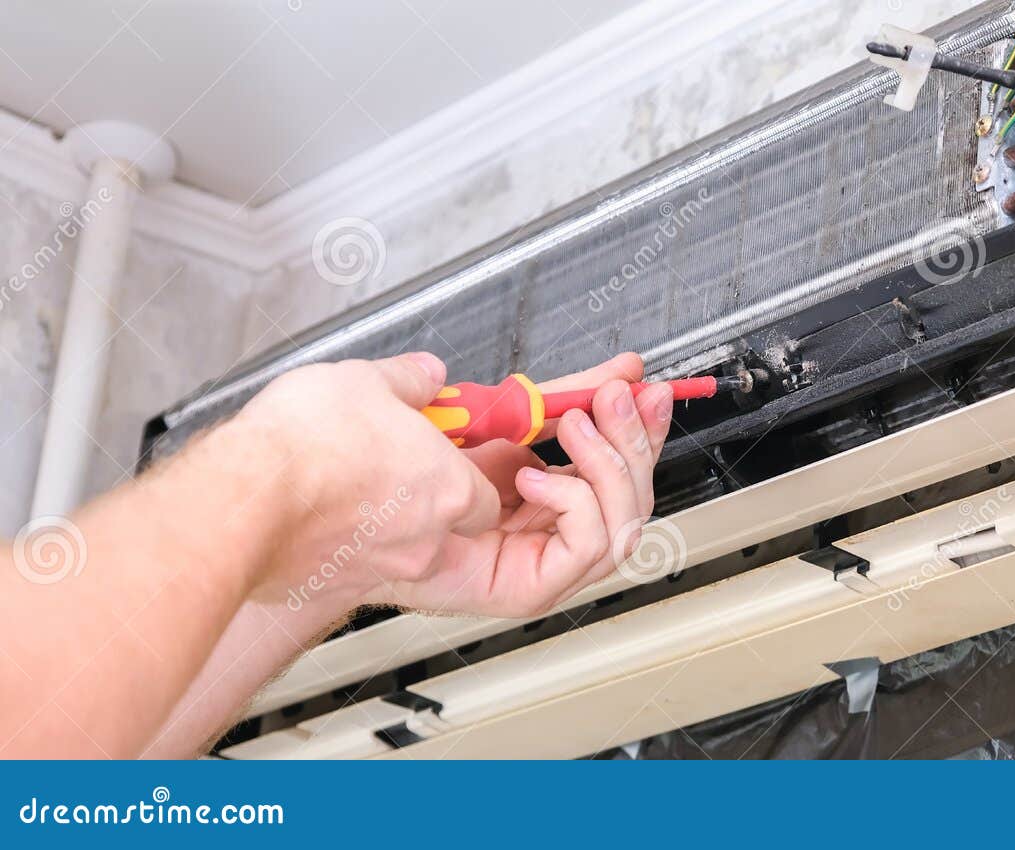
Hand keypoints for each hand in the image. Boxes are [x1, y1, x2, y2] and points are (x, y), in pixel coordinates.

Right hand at [234, 352, 502, 608]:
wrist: (241, 500)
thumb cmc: (306, 443)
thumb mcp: (365, 380)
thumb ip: (408, 379)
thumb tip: (427, 374)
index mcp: (450, 490)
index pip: (488, 499)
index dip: (463, 477)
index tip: (440, 457)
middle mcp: (424, 541)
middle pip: (446, 529)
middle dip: (425, 504)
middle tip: (389, 469)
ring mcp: (380, 570)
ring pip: (398, 551)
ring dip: (380, 526)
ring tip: (342, 487)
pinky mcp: (333, 588)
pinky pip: (349, 567)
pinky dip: (338, 546)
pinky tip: (311, 514)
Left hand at [370, 353, 674, 616]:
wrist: (321, 494)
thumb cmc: (376, 462)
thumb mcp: (483, 409)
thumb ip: (546, 395)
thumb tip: (598, 370)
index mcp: (533, 490)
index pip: (612, 466)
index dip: (638, 427)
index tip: (646, 387)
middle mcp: (540, 530)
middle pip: (632, 495)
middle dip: (635, 438)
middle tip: (617, 396)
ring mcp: (537, 564)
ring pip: (625, 522)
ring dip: (610, 464)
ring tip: (571, 428)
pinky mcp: (528, 589)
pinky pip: (592, 543)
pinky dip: (575, 500)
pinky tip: (532, 478)